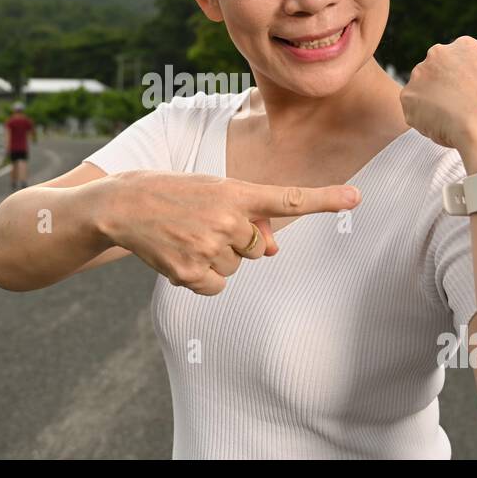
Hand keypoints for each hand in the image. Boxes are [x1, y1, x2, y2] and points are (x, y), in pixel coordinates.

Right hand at [98, 170, 360, 295]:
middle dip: (236, 240)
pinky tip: (179, 255)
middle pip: (257, 248)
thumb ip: (248, 215)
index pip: (288, 198)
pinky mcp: (189, 273)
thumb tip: (273, 250)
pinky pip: (216, 285)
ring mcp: (208, 247)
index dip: (325, 199)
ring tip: (186, 235)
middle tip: (202, 222)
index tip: (356, 198)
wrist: (120, 205)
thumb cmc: (172, 195)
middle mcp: (227, 220)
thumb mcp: (212, 193)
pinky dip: (201, 277)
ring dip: (216, 257)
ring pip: (235, 267)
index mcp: (235, 192)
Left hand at [400, 35, 476, 172]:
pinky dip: (424, 125)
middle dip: (441, 93)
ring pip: (421, 94)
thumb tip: (448, 96)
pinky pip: (414, 114)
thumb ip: (465, 80)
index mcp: (464, 45)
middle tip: (459, 112)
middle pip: (433, 76)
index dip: (462, 86)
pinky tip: (442, 127)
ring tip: (452, 121)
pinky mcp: (407, 94)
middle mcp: (438, 52)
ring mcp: (420, 72)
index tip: (471, 98)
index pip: (453, 65)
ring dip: (431, 108)